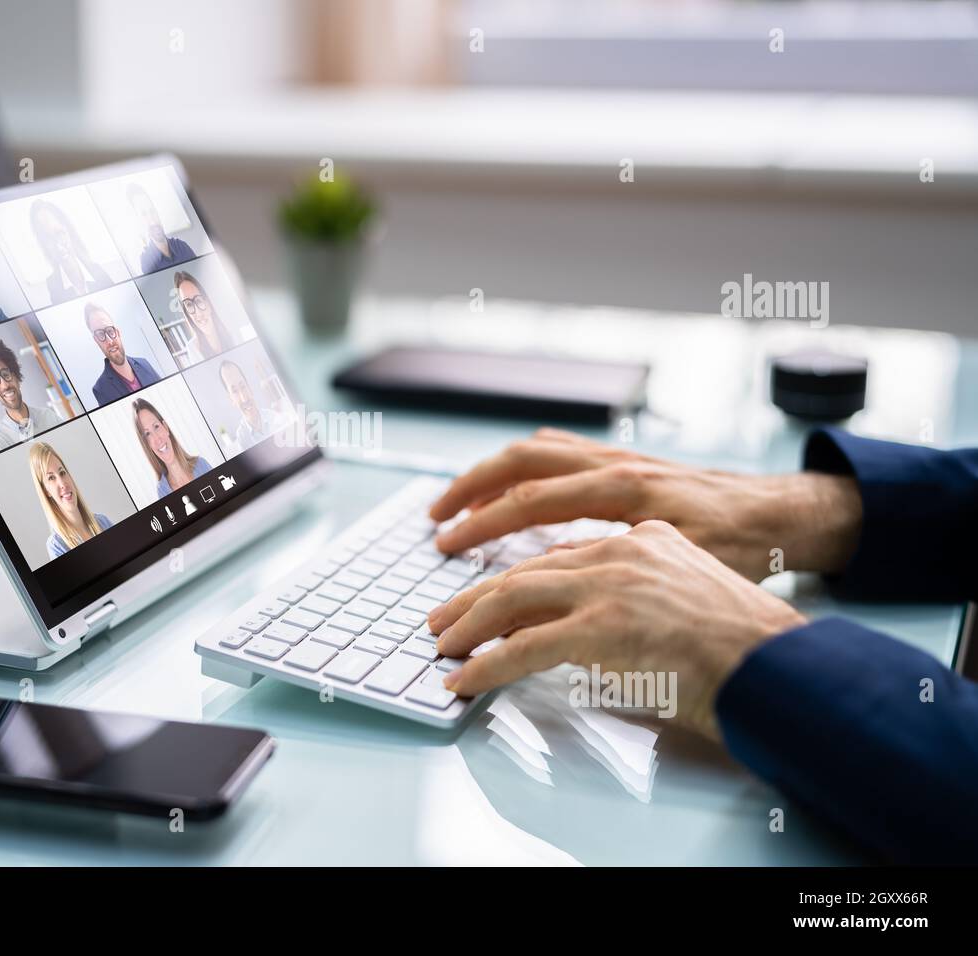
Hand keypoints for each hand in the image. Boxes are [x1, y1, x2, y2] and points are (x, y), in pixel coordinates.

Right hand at [428, 427, 861, 581]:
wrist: (782, 515)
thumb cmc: (742, 550)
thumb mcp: (684, 569)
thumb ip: (620, 574)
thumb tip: (557, 592)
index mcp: (625, 490)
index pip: (532, 500)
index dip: (482, 525)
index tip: (447, 548)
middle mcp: (614, 464)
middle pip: (520, 463)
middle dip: (470, 490)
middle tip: (435, 522)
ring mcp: (617, 457)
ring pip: (535, 450)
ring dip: (489, 474)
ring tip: (454, 502)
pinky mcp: (623, 461)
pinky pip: (559, 449)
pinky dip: (522, 463)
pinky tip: (507, 483)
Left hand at [429, 520, 807, 739]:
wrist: (780, 663)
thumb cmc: (744, 642)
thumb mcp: (688, 590)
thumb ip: (641, 589)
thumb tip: (597, 621)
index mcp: (643, 534)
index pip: (559, 550)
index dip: (513, 572)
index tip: (485, 590)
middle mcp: (621, 549)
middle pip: (526, 567)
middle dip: (474, 594)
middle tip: (442, 618)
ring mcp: (609, 586)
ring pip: (513, 596)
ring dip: (468, 624)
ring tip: (442, 647)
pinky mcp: (601, 627)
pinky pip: (522, 646)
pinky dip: (485, 665)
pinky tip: (464, 680)